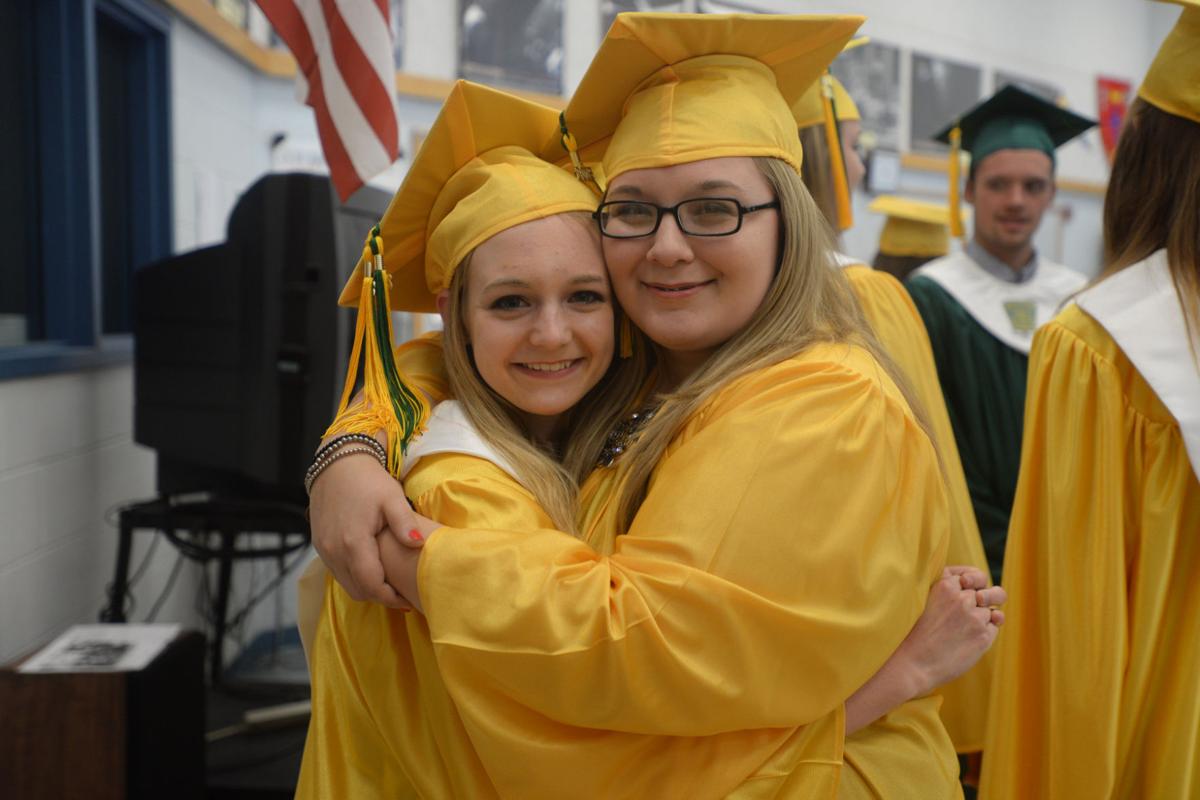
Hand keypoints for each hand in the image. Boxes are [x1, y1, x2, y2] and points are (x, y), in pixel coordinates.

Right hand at [308, 448, 421, 607]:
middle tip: (402, 593)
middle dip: (380, 597)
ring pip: (346, 584)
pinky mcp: (319, 545)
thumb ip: (405, 523)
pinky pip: (337, 572)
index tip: (408, 600)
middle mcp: (334, 551)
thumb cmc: (368, 480)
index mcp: (353, 542)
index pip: (371, 585)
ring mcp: (324, 549)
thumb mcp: (392, 497)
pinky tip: (371, 568)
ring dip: (367, 588)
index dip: (390, 598)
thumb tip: (419, 544)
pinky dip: (354, 577)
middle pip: (358, 590)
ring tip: (389, 583)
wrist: (337, 463)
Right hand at [897, 566, 1006, 696]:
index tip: (969, 590)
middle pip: (987, 593)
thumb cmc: (916, 631)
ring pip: (990, 611)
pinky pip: (994, 628)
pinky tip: (968, 640)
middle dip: (985, 600)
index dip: (976, 582)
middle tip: (974, 611)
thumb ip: (948, 588)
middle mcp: (962, 597)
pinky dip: (986, 632)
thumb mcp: (925, 598)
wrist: (914, 662)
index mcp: (945, 584)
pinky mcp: (983, 636)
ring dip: (982, 619)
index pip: (976, 575)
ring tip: (963, 630)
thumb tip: (975, 586)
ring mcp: (974, 617)